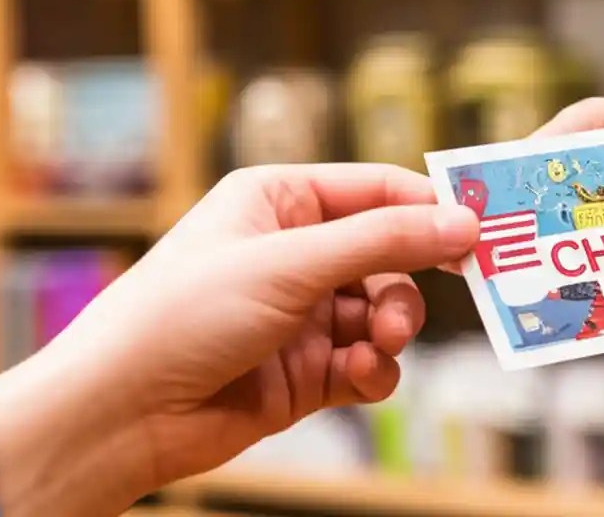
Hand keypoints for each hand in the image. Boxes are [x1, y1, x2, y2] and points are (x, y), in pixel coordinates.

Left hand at [0, 164, 479, 516]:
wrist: (123, 413)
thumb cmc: (183, 313)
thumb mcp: (290, 263)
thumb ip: (383, 241)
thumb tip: (463, 221)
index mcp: (279, 201)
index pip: (376, 189)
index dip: (429, 207)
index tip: (480, 229)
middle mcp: (294, 252)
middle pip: (390, 254)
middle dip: (409, 278)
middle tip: (438, 292)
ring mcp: (301, 314)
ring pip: (384, 310)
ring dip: (392, 327)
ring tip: (378, 343)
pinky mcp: (306, 370)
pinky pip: (367, 360)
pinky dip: (374, 368)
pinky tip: (359, 374)